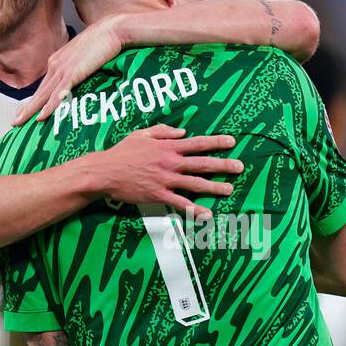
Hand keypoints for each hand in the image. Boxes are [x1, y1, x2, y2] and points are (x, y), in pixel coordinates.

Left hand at [16, 15, 126, 124]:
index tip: (27, 112)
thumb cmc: (102, 42)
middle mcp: (56, 65)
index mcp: (57, 60)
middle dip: (26, 109)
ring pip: (44, 95)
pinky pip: (58, 94)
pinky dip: (49, 106)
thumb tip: (78, 77)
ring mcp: (63, 69)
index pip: (43, 86)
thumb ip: (78, 67)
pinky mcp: (73, 73)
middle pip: (39, 92)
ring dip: (31, 110)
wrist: (111, 30)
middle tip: (14, 122)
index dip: (35, 100)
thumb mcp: (85, 56)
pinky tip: (42, 117)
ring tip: (20, 123)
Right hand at [90, 124, 242, 218]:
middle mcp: (171, 163)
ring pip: (196, 184)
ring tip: (229, 189)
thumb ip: (164, 131)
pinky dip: (194, 209)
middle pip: (203, 163)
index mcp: (168, 147)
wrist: (105, 172)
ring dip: (215, 187)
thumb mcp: (142, 134)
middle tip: (240, 167)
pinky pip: (180, 203)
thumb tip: (183, 131)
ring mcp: (166, 180)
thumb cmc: (122, 152)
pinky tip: (206, 214)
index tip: (232, 142)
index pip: (198, 143)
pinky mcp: (158, 195)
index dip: (217, 142)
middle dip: (223, 165)